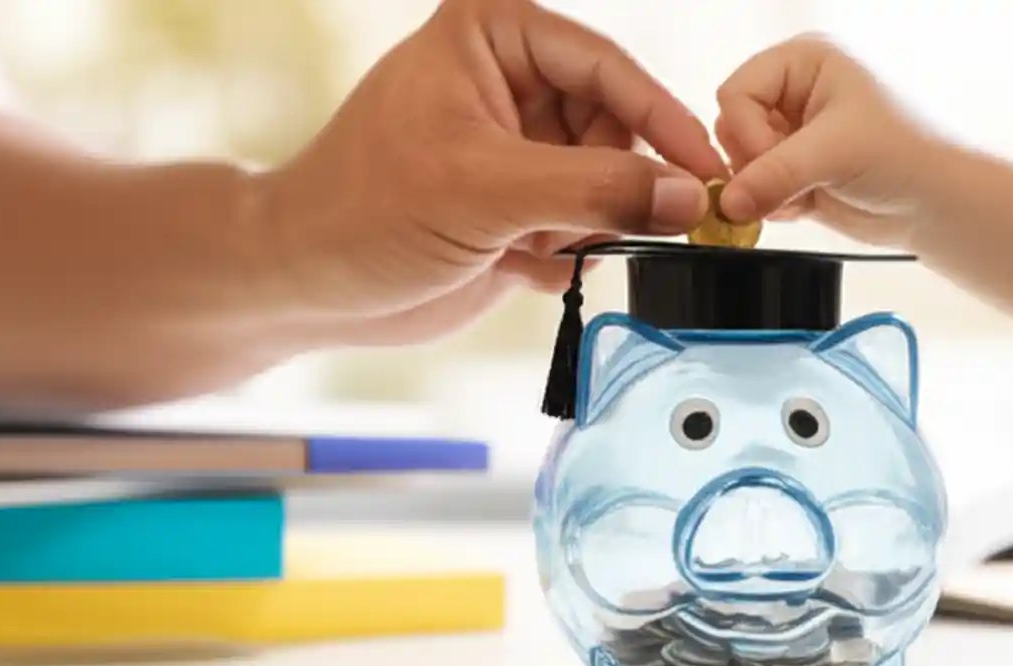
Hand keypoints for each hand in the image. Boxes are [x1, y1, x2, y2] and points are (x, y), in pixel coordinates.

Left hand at [262, 0, 724, 344]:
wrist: (306, 283)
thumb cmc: (362, 211)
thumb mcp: (484, 191)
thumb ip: (594, 190)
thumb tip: (685, 197)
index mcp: (492, 35)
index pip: (606, 66)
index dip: (662, 119)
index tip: (707, 170)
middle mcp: (508, 82)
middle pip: (614, 125)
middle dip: (609, 184)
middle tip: (590, 227)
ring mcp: (513, 146)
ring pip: (604, 181)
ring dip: (581, 227)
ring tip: (528, 246)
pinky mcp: (514, 204)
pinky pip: (580, 224)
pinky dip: (562, 255)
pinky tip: (513, 264)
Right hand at [713, 34, 939, 245]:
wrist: (936, 206)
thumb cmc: (906, 155)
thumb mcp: (834, 153)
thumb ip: (773, 175)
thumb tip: (726, 202)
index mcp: (805, 61)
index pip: (735, 92)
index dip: (747, 131)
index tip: (779, 156)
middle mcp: (793, 92)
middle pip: (730, 128)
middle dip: (755, 163)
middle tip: (792, 178)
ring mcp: (791, 133)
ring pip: (737, 163)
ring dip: (763, 188)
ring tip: (805, 191)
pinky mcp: (791, 170)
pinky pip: (751, 190)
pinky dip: (772, 204)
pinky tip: (808, 203)